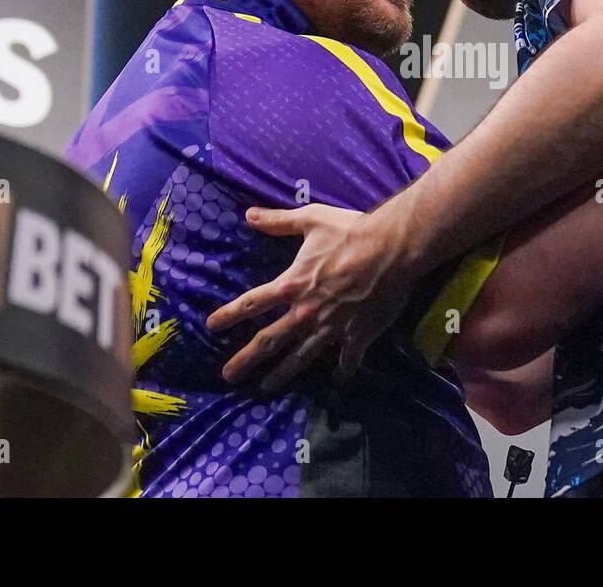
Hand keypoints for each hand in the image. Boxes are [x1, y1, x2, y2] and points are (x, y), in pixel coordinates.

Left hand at [205, 204, 415, 390]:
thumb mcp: (311, 219)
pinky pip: (347, 359)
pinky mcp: (357, 335)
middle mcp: (305, 312)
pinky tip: (338, 379)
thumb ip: (279, 221)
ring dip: (282, 374)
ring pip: (300, 357)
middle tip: (229, 376)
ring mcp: (330, 328)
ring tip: (267, 388)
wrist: (392, 248)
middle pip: (269, 340)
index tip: (211, 327)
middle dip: (246, 359)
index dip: (229, 315)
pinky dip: (342, 370)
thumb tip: (248, 214)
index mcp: (292, 285)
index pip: (252, 303)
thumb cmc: (351, 232)